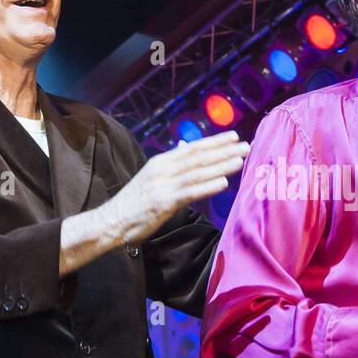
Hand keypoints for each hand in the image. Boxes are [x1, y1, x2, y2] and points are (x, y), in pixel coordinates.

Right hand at [102, 131, 248, 244]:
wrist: (112, 220)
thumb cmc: (135, 201)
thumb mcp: (152, 176)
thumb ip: (171, 163)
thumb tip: (186, 146)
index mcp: (161, 161)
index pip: (192, 148)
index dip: (215, 142)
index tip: (234, 137)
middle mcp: (163, 169)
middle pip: (198, 157)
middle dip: (224, 151)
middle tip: (246, 145)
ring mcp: (163, 185)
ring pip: (197, 172)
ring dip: (220, 166)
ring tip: (240, 160)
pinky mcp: (163, 202)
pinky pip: (190, 192)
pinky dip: (207, 186)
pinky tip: (223, 182)